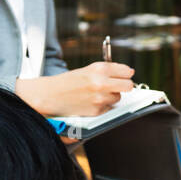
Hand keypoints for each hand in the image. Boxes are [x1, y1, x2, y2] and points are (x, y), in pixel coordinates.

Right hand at [18, 63, 135, 119]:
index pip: (126, 72)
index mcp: (100, 69)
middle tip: (118, 86)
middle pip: (128, 86)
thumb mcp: (88, 70)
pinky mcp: (97, 111)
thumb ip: (108, 71)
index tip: (125, 76)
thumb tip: (129, 73)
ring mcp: (100, 98)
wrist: (51, 95)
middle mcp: (102, 82)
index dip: (126, 75)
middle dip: (125, 86)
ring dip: (111, 96)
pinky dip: (103, 106)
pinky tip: (91, 102)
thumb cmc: (69, 82)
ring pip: (118, 98)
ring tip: (96, 94)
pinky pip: (109, 108)